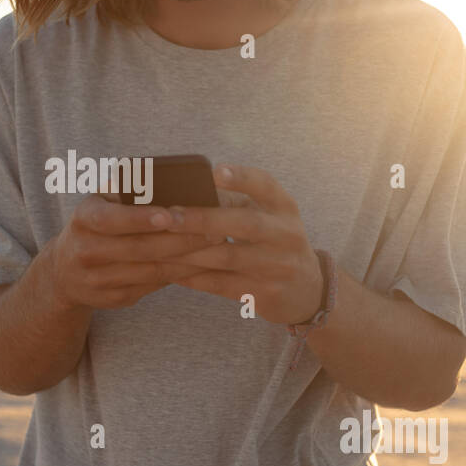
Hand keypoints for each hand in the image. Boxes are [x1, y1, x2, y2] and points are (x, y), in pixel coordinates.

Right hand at [48, 193, 225, 310]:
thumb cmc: (97, 224)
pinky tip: (202, 264)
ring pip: (151, 270)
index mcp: (83, 218)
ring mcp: (97, 280)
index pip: (110, 219)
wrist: (66, 271)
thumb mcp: (101, 202)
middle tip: (214, 228)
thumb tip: (174, 183)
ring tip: (216, 244)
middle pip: (139, 248)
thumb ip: (127, 192)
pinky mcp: (113, 299)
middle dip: (180, 239)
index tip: (171, 215)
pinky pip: (153, 286)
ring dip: (187, 258)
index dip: (140, 218)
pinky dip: (180, 274)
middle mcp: (85, 251)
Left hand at [159, 163, 322, 324]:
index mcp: (284, 207)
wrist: (308, 291)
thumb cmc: (275, 243)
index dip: (241, 177)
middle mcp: (285, 234)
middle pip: (244, 223)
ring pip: (228, 257)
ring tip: (157, 246)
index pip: (266, 185)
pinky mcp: (265, 294)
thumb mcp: (270, 217)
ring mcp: (277, 266)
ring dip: (189, 252)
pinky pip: (222, 285)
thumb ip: (236, 203)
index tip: (215, 171)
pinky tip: (170, 271)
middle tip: (167, 217)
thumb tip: (183, 190)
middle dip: (203, 219)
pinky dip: (194, 277)